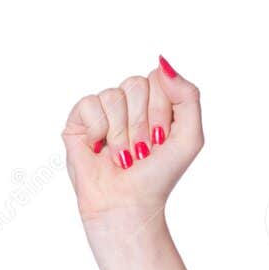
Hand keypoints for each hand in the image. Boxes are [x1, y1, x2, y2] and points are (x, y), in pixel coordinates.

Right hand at [61, 56, 203, 227]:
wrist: (128, 205)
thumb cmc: (158, 177)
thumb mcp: (190, 138)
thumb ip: (188, 97)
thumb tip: (161, 63)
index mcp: (155, 104)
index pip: (157, 80)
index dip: (160, 112)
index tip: (160, 140)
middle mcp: (128, 105)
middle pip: (135, 84)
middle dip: (141, 123)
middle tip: (140, 151)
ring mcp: (103, 112)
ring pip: (113, 95)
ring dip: (121, 133)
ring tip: (122, 156)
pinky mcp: (78, 122)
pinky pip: (90, 103)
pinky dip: (98, 130)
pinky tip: (99, 149)